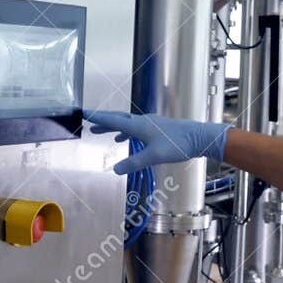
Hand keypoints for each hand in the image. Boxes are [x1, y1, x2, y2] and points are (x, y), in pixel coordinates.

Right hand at [86, 110, 230, 174]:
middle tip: (88, 121)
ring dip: (112, 126)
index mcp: (138, 125)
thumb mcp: (154, 156)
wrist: (199, 137)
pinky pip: (135, 127)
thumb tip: (115, 169)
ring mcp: (150, 123)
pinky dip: (125, 131)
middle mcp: (142, 121)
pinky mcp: (157, 128)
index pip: (113, 121)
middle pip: (118, 119)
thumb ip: (134, 162)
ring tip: (100, 131)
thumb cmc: (178, 144)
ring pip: (126, 123)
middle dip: (102, 120)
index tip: (84, 113)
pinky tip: (124, 138)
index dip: (98, 118)